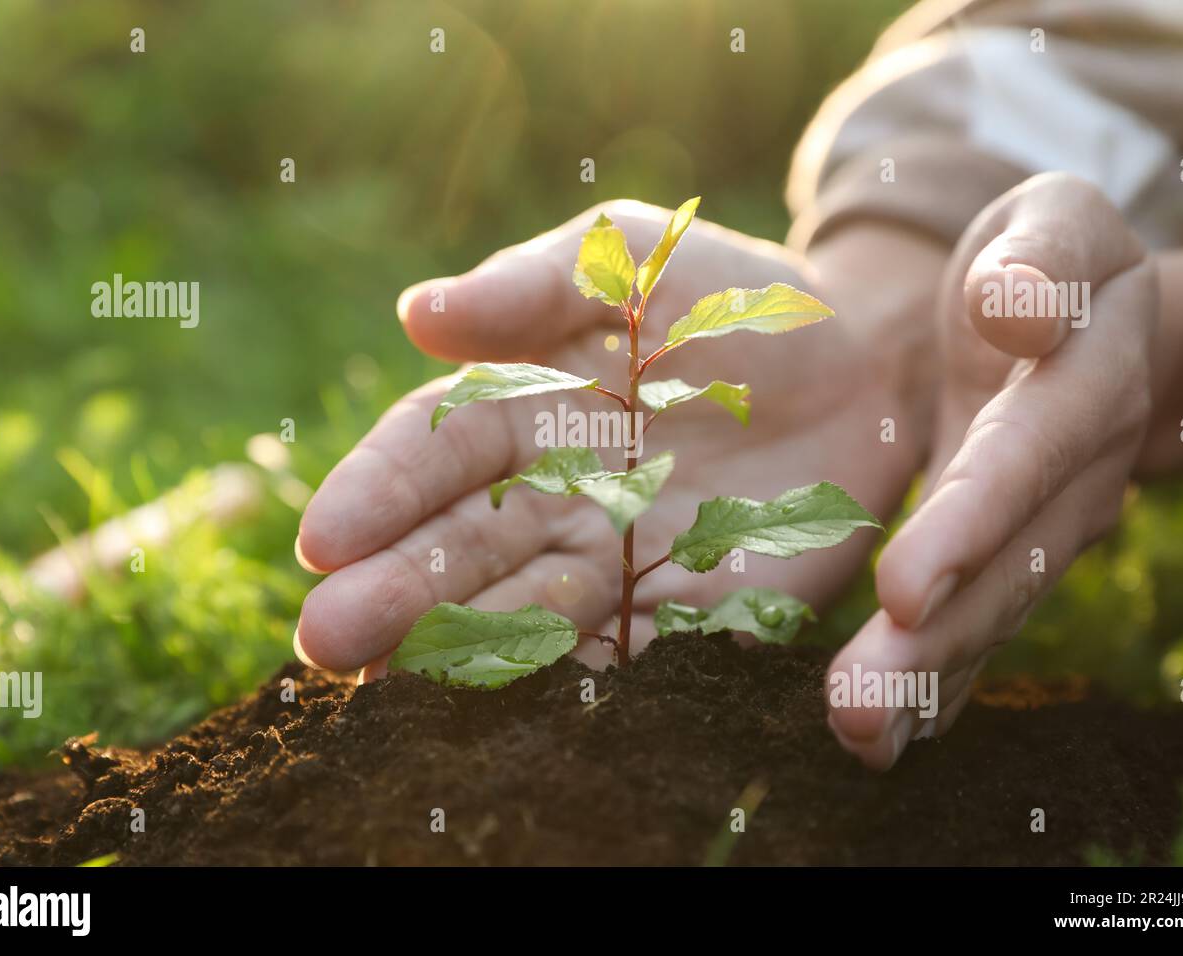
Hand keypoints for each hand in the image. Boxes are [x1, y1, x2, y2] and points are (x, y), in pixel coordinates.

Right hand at [295, 201, 944, 677]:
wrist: (859, 361)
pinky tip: (517, 713)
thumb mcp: (632, 258)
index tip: (323, 536)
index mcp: (526, 403)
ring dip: (459, 648)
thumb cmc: (728, 296)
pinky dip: (569, 682)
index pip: (435, 448)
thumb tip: (417, 312)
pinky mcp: (688, 608)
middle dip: (394, 590)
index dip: (378, 491)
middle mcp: (555, 491)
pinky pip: (622, 651)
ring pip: (524, 608)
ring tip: (386, 687)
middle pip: (462, 543)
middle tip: (324, 641)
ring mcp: (617, 557)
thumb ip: (533, 285)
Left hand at [826, 173, 1159, 768]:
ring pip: (988, 617)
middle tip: (857, 709)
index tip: (903, 589)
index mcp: (1081, 387)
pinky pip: (977, 630)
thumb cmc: (1048, 262)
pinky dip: (935, 688)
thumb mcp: (1056, 224)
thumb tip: (1010, 308)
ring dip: (922, 682)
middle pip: (1004, 570)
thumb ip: (1040, 259)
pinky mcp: (1008, 560)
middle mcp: (1070, 479)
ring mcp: (1044, 531)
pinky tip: (882, 739)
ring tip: (857, 736)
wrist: (1082, 321)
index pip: (1020, 461)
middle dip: (933, 643)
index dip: (968, 524)